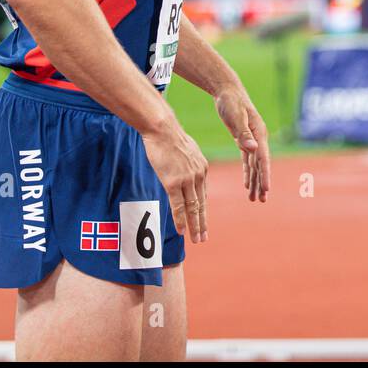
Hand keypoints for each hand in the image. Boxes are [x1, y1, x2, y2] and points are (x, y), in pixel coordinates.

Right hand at [140, 119, 208, 241]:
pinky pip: (178, 205)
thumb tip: (184, 169)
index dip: (203, 209)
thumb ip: (188, 163)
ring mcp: (187, 180)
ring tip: (197, 239)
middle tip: (204, 237)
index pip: (203, 194)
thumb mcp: (186, 149)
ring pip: (192, 208)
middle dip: (202, 222)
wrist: (162, 129)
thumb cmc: (170, 137)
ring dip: (195, 225)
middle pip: (201, 204)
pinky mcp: (173, 182)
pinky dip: (181, 220)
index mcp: (202, 168)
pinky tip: (182, 230)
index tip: (203, 221)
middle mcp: (199, 175)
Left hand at [215, 83, 270, 202]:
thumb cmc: (231, 102)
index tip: (267, 190)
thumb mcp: (235, 117)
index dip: (265, 175)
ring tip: (254, 198)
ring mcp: (253, 140)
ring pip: (255, 165)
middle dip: (261, 183)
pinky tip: (247, 184)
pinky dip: (248, 173)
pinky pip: (248, 160)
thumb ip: (244, 133)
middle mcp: (259, 139)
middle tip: (261, 200)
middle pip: (261, 165)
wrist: (227, 90)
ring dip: (255, 181)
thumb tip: (253, 149)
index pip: (263, 159)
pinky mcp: (244, 140)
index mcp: (259, 134)